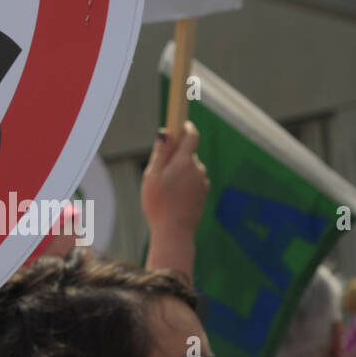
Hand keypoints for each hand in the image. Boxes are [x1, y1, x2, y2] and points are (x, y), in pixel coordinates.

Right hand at [142, 122, 208, 279]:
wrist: (174, 232)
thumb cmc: (159, 203)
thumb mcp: (152, 175)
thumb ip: (161, 152)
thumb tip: (167, 132)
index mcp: (184, 162)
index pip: (192, 135)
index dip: (186, 127)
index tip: (181, 124)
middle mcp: (197, 170)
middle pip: (188, 153)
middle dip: (175, 157)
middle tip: (159, 172)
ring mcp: (202, 183)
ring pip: (190, 168)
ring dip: (179, 172)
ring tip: (165, 189)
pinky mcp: (203, 194)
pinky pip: (193, 181)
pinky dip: (184, 184)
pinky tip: (173, 197)